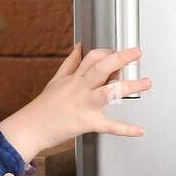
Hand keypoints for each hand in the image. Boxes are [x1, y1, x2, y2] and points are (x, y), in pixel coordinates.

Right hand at [0, 43, 149, 161]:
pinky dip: (125, 129)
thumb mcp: (55, 81)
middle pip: (101, 68)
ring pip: (108, 92)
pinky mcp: (86, 123)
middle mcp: (79, 89)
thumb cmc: (42, 108)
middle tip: (137, 52)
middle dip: (121, 58)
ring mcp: (83, 105)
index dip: (107, 51)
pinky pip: (108, 126)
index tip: (119, 49)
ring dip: (129, 87)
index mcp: (73, 79)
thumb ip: (69, 63)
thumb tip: (79, 46)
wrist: (30, 128)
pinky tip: (139, 129)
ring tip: (146, 82)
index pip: (91, 57)